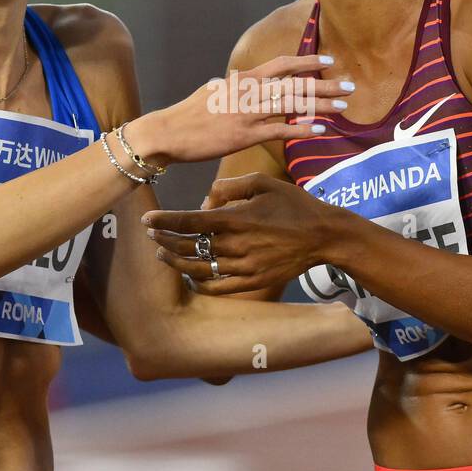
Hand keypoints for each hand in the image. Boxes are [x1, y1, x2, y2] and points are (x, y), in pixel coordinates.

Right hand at [124, 55, 352, 166]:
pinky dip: (301, 129)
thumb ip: (231, 85)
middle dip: (325, 84)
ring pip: (292, 105)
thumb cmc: (189, 114)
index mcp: (242, 79)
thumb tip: (239, 78)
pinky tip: (320, 130)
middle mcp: (248, 92)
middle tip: (350, 85)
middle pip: (295, 84)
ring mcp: (248, 113)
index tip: (329, 60)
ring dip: (321, 105)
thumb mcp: (212, 91)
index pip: (282, 65)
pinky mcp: (245, 135)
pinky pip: (280, 130)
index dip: (307, 61)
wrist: (169, 133)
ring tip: (343, 106)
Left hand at [141, 173, 343, 293]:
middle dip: (164, 240)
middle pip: (188, 246)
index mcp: (236, 218)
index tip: (148, 219)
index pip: (189, 221)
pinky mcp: (252, 281)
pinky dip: (199, 282)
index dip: (164, 221)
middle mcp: (236, 245)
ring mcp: (244, 267)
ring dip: (176, 262)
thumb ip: (229, 187)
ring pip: (198, 268)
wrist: (323, 235)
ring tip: (162, 255)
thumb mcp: (262, 183)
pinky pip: (217, 287)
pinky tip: (189, 275)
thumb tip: (206, 199)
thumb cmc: (293, 204)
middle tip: (151, 235)